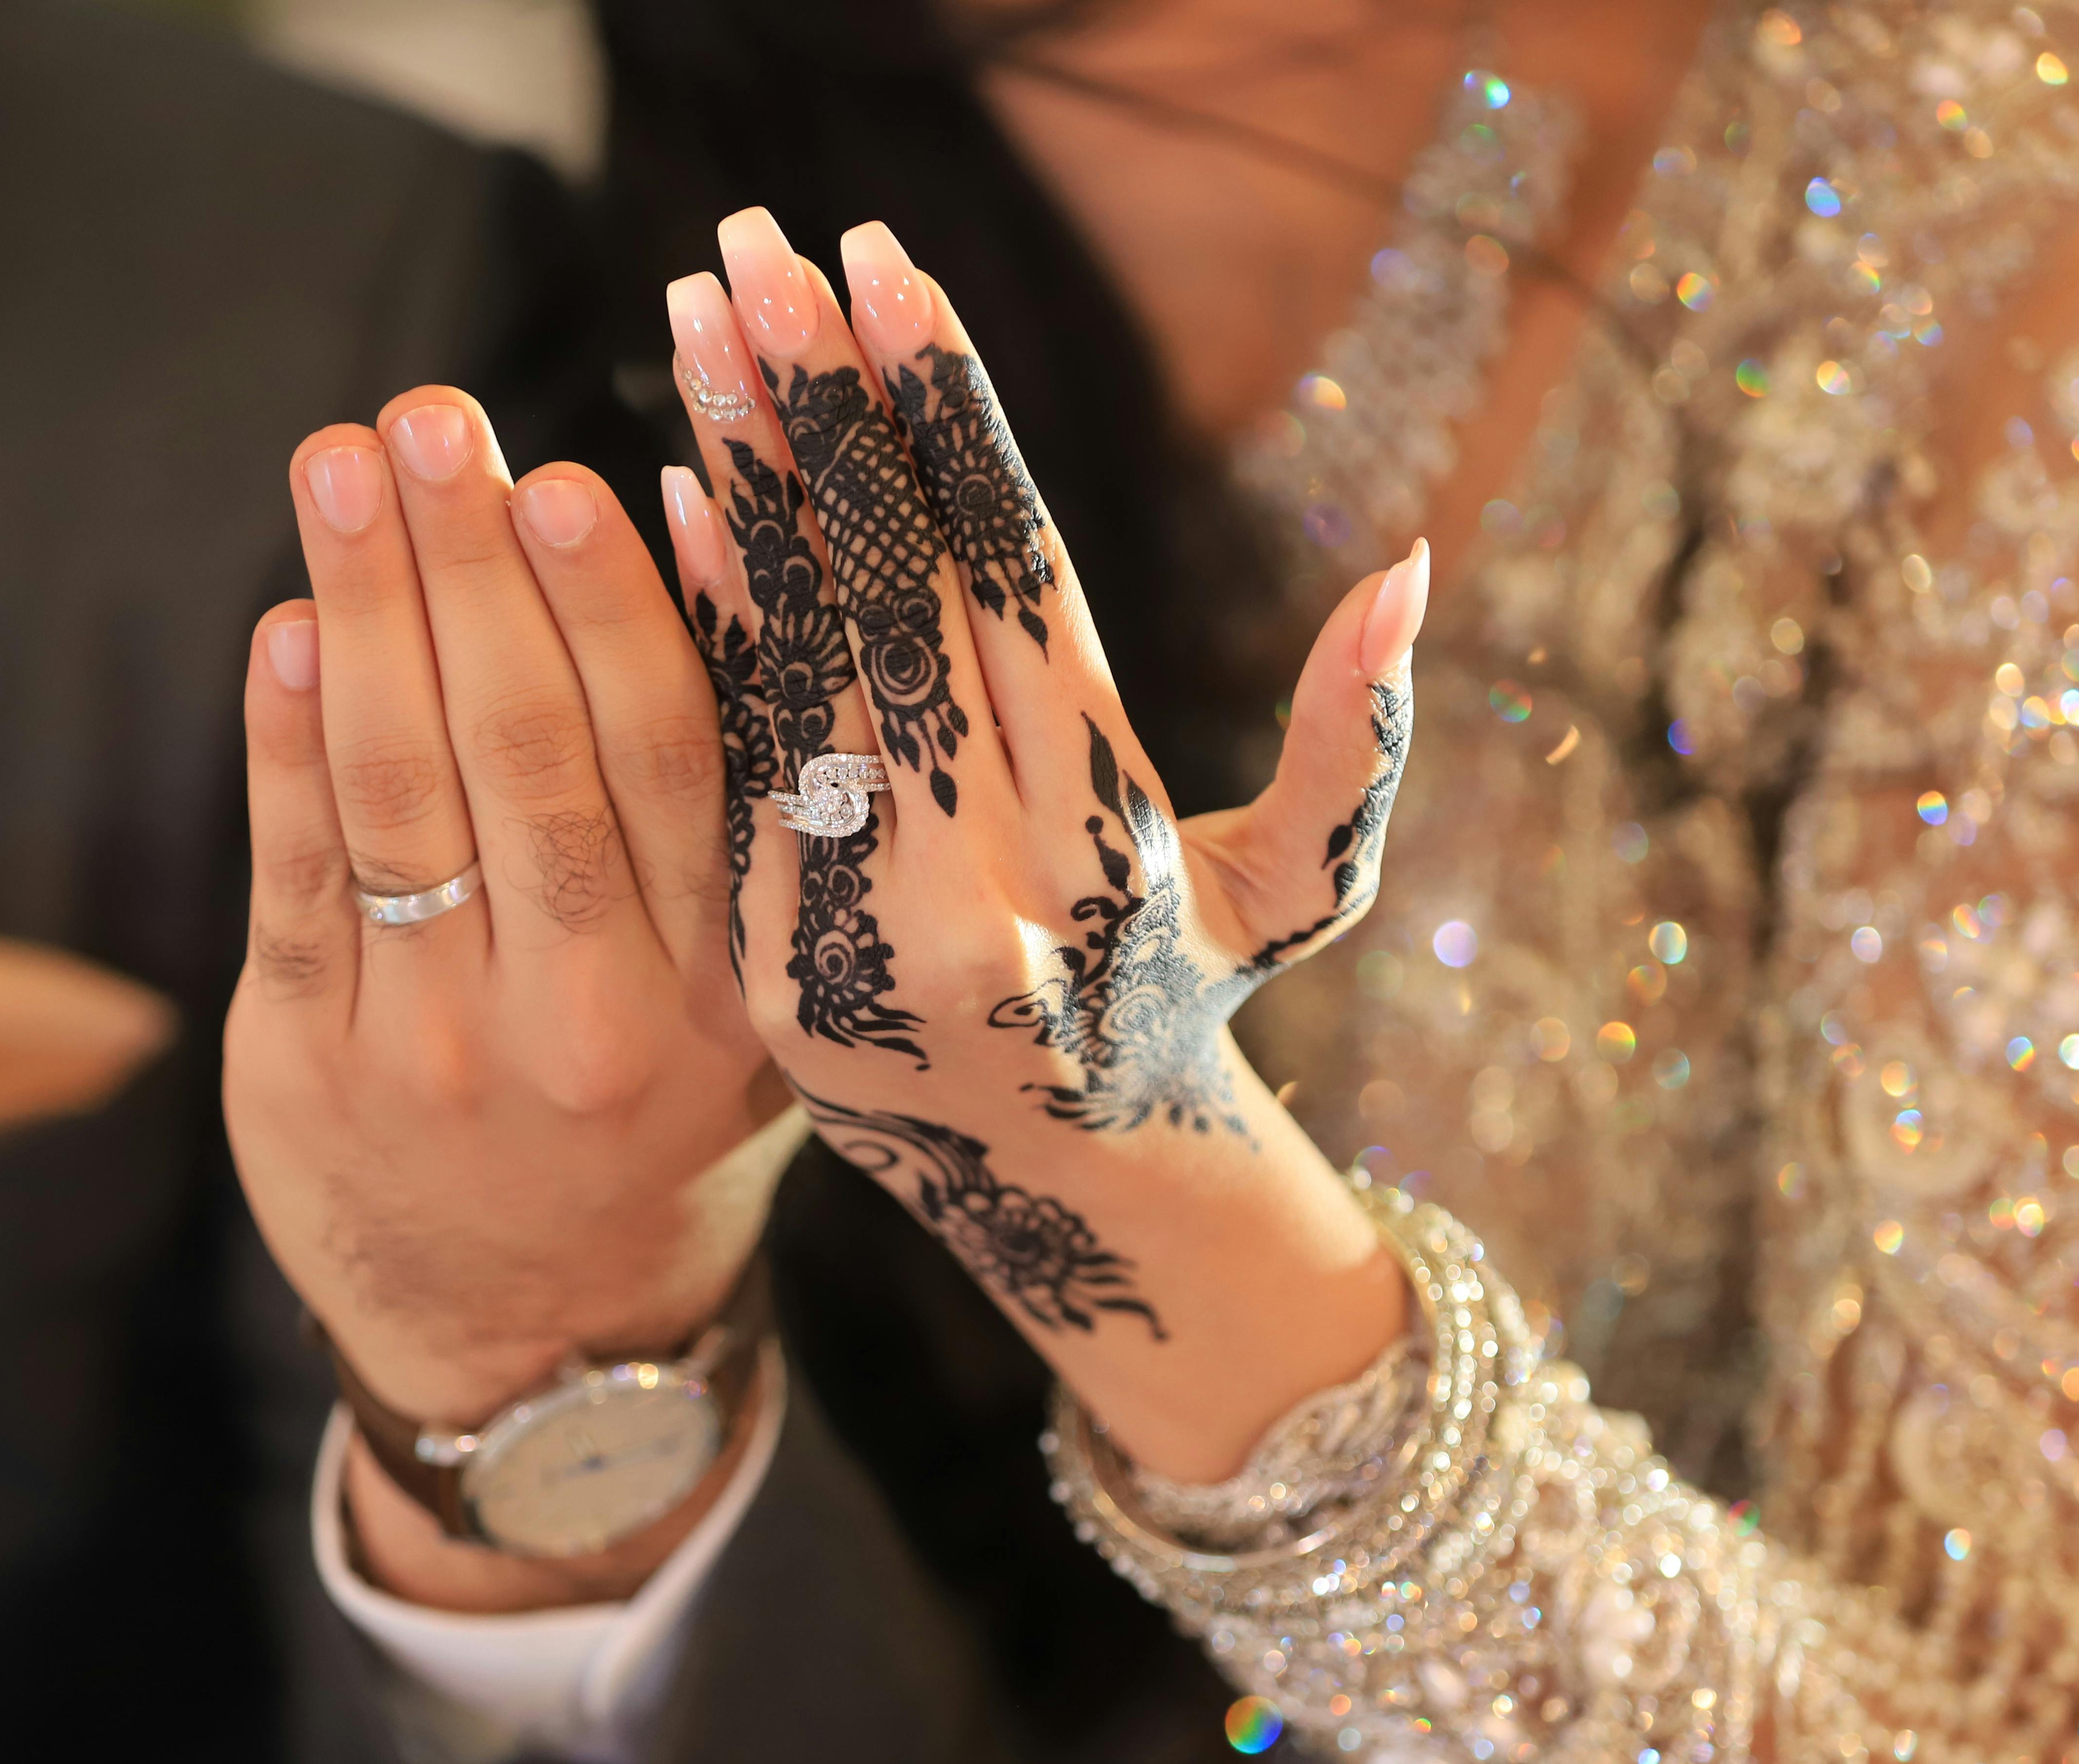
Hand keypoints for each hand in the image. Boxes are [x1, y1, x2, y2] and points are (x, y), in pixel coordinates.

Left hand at [222, 385, 790, 1601]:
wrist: (540, 1348)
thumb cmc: (658, 1122)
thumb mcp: (751, 1009)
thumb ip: (731, 833)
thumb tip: (690, 566)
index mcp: (719, 989)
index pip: (662, 762)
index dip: (606, 610)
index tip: (561, 476)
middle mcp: (586, 1016)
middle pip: (523, 751)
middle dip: (467, 569)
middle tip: (424, 418)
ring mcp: (440, 1044)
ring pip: (400, 792)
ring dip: (362, 614)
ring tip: (338, 466)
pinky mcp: (312, 1060)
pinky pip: (297, 875)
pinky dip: (284, 740)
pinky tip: (283, 626)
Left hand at [661, 212, 1425, 1482]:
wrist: (1065, 1201)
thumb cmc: (1185, 1007)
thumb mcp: (1294, 892)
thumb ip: (1352, 739)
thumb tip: (1412, 564)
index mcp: (1105, 819)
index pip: (1010, 569)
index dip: (940, 410)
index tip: (882, 267)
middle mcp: (986, 864)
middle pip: (888, 588)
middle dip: (817, 404)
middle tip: (756, 247)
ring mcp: (867, 919)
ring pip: (795, 656)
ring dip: (739, 476)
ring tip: (694, 320)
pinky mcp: (772, 961)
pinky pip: (728, 767)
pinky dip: (701, 629)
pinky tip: (666, 491)